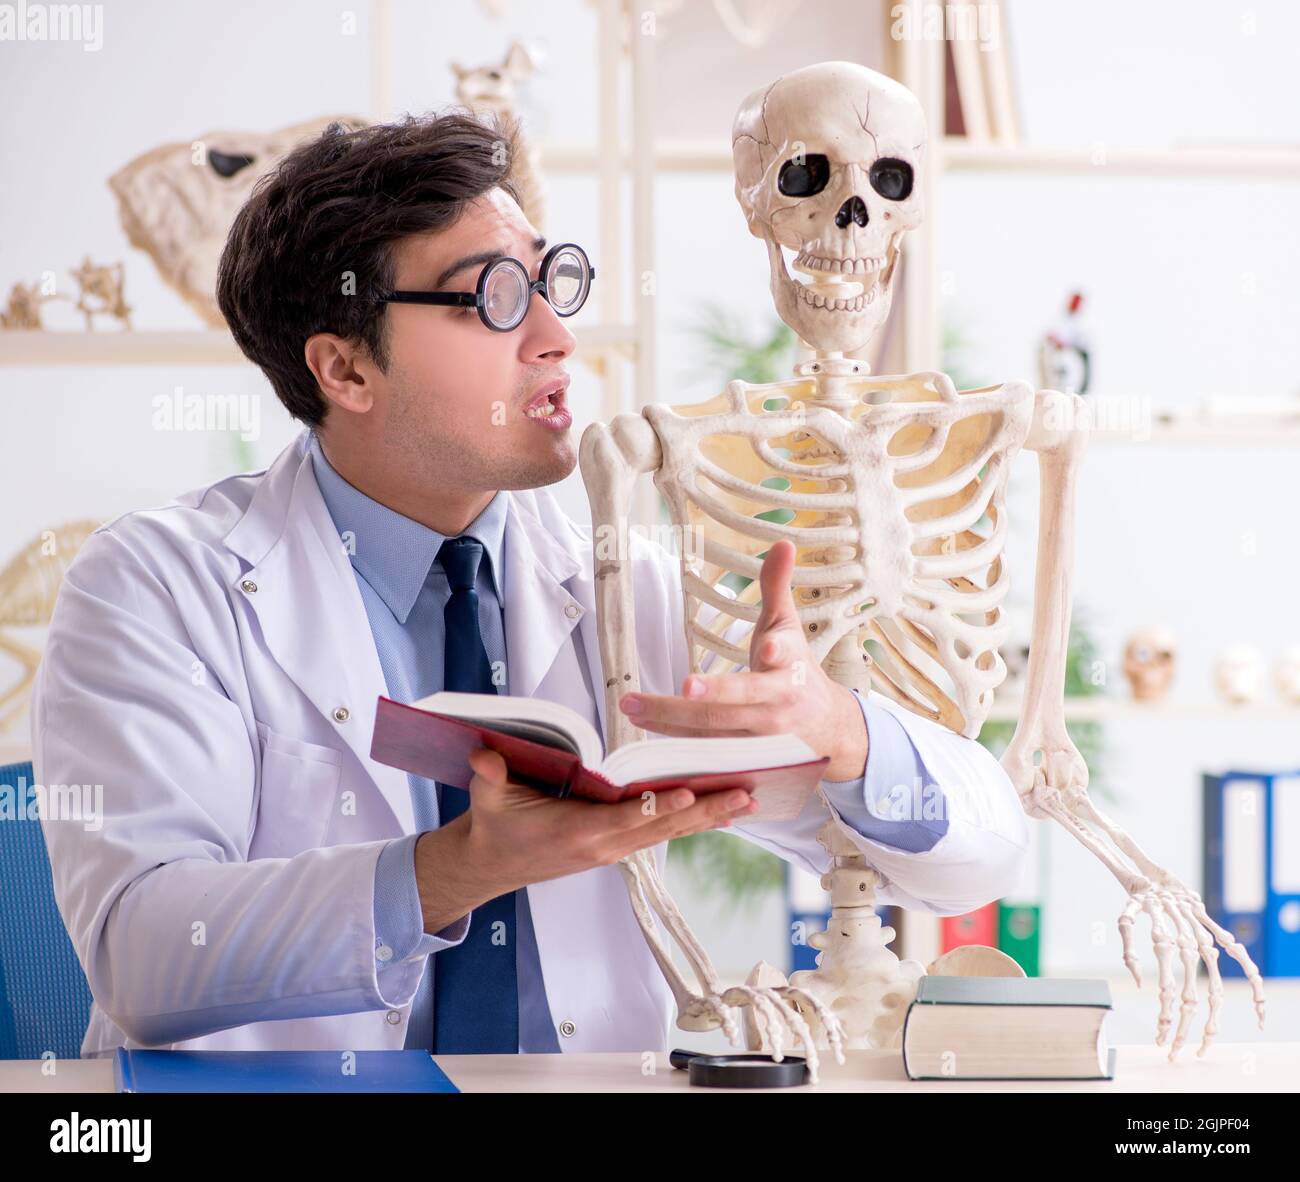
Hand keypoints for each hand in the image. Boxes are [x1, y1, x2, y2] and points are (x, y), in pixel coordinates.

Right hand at [414, 748, 758, 931]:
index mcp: (577, 832)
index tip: (688, 791)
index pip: (625, 818)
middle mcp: (604, 844)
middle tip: (745, 794)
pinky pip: (662, 833)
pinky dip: (693, 820)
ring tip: (748, 800)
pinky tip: (722, 813)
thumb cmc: (494, 826)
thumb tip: (484, 757)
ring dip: (709, 816)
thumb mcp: (486, 800)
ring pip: (670, 831)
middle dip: (705, 810)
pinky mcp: (618, 846)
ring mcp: (614, 848)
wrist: (492, 864)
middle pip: (662, 826)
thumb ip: (488, 778)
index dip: (656, 805)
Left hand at [618, 539, 867, 780]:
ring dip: (670, 721)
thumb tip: (783, 542)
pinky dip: (673, 745)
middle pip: (737, 704)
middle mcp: (776, 706)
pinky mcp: (746, 762)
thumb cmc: (796, 671)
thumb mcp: (790, 627)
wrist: (826, 730)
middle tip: (681, 686)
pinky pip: (706, 755)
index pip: (785, 657)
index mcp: (789, 667)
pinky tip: (641, 728)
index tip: (769, 646)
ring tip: (632, 706)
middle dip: (706, 697)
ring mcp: (760, 740)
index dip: (777, 650)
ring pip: (713, 734)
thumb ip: (777, 588)